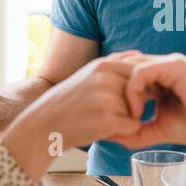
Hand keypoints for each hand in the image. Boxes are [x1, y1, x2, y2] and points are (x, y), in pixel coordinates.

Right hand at [1, 55, 145, 178]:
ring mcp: (107, 99)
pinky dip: (125, 132)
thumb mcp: (88, 73)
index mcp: (103, 65)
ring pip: (139, 110)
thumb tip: (139, 53)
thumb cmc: (68, 101)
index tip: (132, 98)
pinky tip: (107, 131)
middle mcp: (106, 79)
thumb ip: (114, 62)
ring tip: (104, 120)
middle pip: (142, 91)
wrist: (43, 126)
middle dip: (137, 103)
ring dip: (128, 119)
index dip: (141, 86)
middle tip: (115, 112)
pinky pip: (134, 126)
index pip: (140, 71)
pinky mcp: (108, 121)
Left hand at [106, 53, 185, 149]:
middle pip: (122, 69)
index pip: (125, 78)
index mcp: (159, 79)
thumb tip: (114, 137)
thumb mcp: (161, 129)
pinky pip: (141, 73)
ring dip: (121, 95)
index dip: (112, 95)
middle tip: (104, 116)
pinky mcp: (174, 66)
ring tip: (126, 118)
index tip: (106, 118)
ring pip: (128, 69)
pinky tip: (139, 113)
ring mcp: (168, 64)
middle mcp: (162, 67)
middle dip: (109, 92)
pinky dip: (134, 93)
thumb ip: (139, 131)